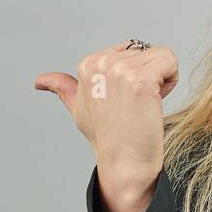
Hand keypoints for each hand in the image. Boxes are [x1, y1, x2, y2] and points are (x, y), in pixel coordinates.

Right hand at [34, 42, 178, 211]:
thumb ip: (64, 88)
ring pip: (161, 55)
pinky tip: (156, 101)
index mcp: (88, 64)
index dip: (135, 74)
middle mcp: (101, 63)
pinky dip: (171, 80)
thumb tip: (40, 81)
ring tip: (146, 103)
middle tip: (137, 104)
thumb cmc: (107, 136)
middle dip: (151, 74)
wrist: (123, 161)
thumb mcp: (79, 108)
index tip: (124, 99)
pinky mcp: (139, 79)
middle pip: (147, 50)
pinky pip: (170, 61)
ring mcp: (119, 70)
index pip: (130, 49)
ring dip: (163, 78)